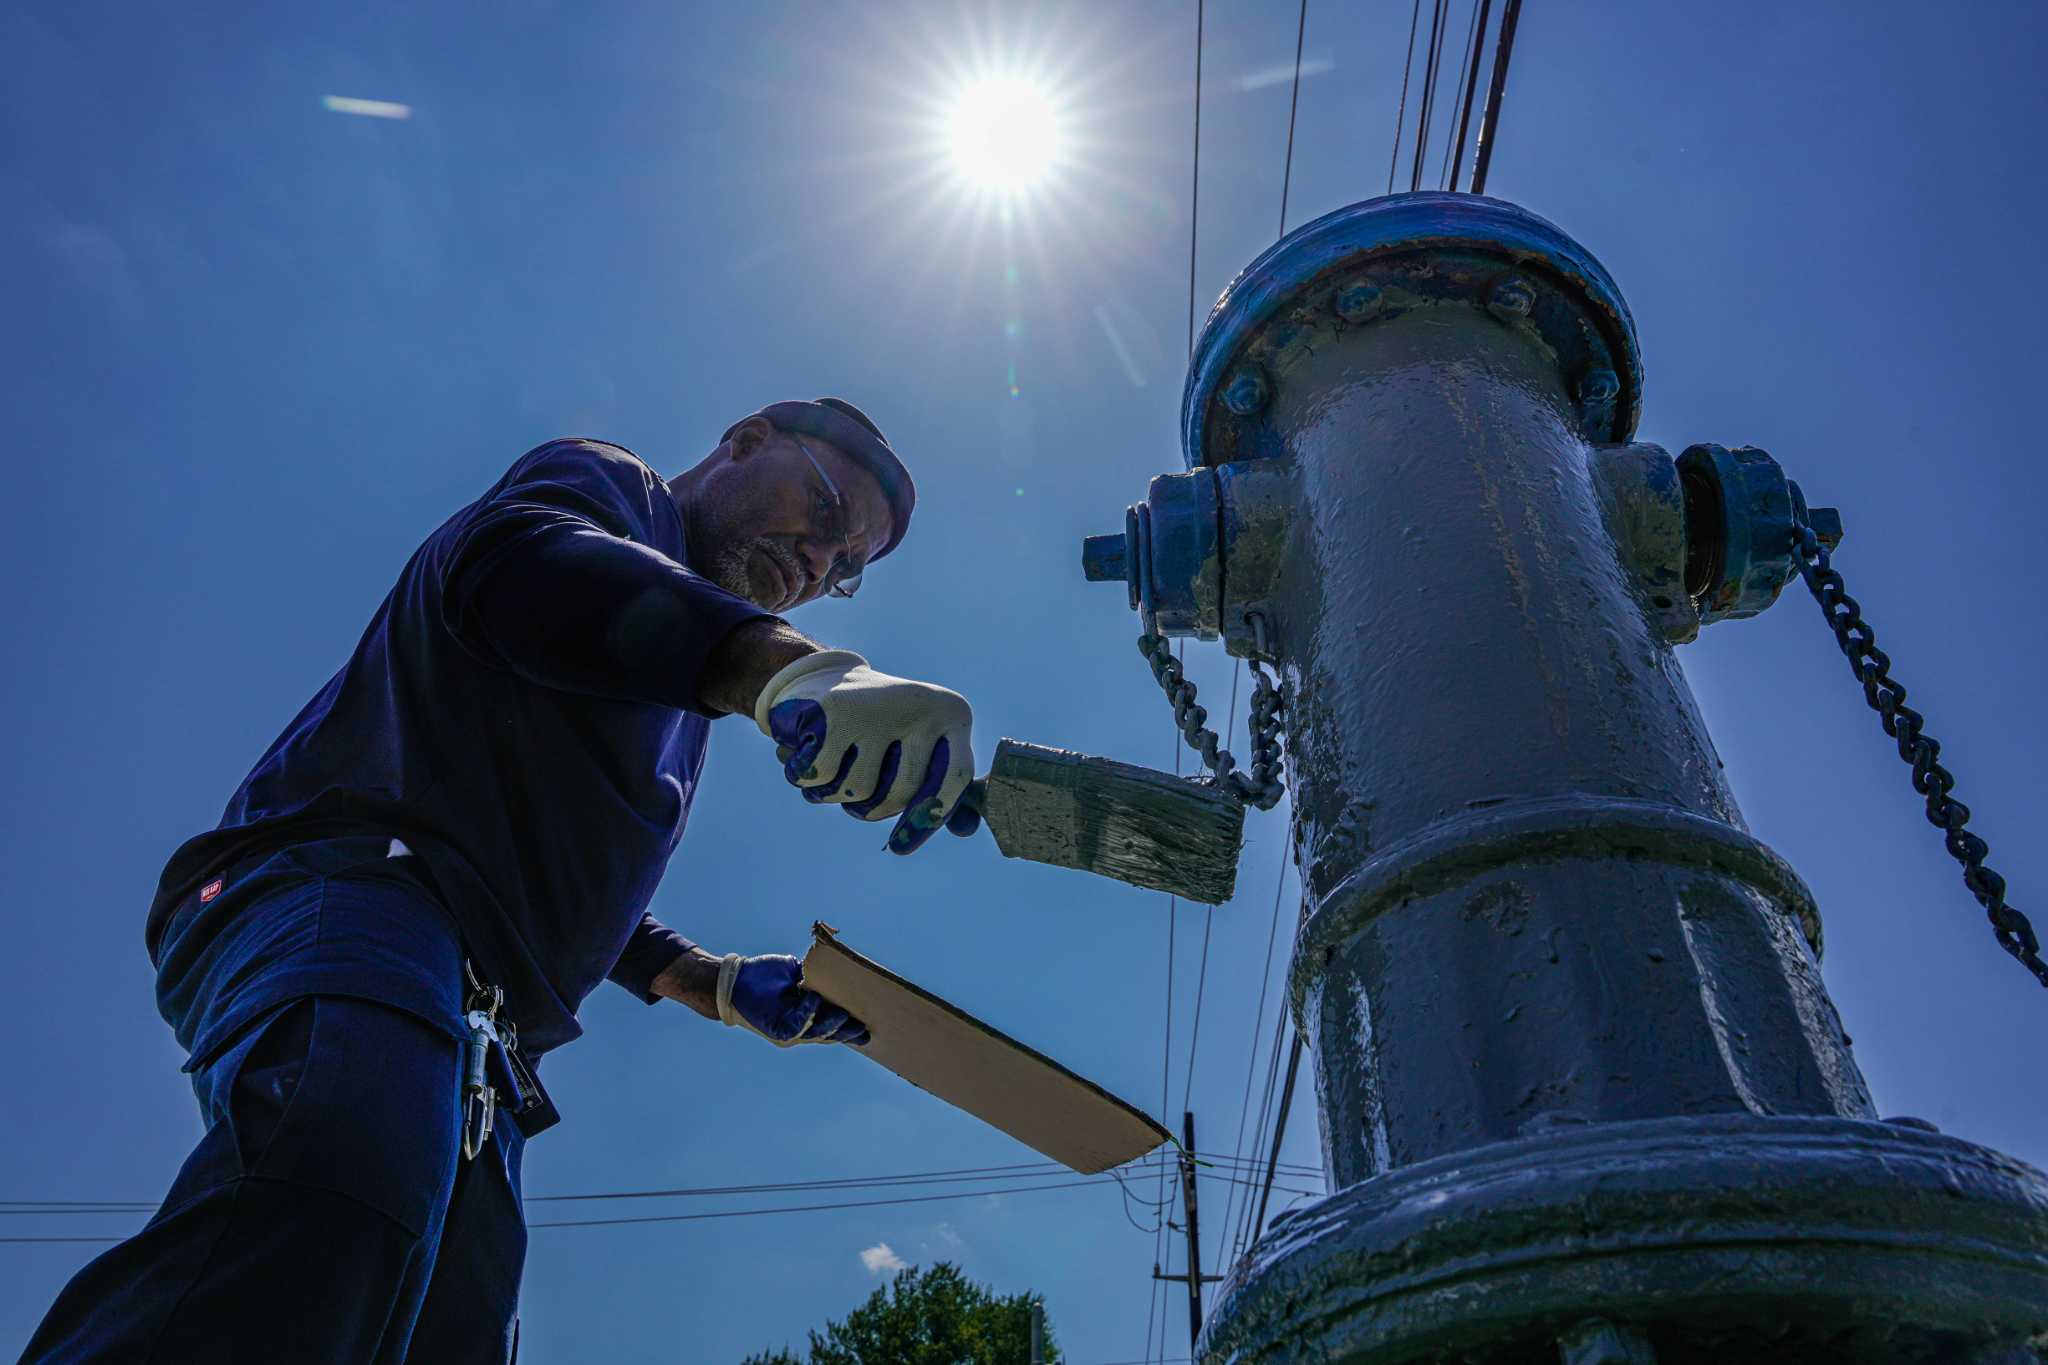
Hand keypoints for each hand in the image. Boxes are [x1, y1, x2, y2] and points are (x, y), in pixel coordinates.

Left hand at [717, 953, 867, 1046]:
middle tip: (865, 1027)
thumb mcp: (796, 970)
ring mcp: (788, 1032)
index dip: (851, 1030)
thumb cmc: (764, 975)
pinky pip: (797, 1026)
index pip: (833, 1026)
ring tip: (845, 1013)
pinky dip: (807, 1014)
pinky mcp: (775, 1030)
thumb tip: (837, 964)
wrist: (734, 980)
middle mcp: (800, 1028)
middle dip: (848, 1031)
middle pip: (830, 1034)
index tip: (869, 1030)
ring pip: (817, 1033)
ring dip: (832, 1023)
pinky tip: (814, 999)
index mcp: (807, 1016)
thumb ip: (815, 973)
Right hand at [753, 651, 974, 853]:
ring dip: (835, 796)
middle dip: (872, 808)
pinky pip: (822, 775)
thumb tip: (965, 830)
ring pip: (859, 790)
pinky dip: (810, 782)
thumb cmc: (885, 728)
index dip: (930, 818)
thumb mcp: (920, 748)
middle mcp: (923, 704)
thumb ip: (942, 787)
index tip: (900, 848)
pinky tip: (804, 764)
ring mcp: (881, 705)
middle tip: (856, 800)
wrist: (827, 679)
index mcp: (953, 713)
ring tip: (831, 772)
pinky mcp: (836, 708)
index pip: (956, 778)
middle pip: (903, 792)